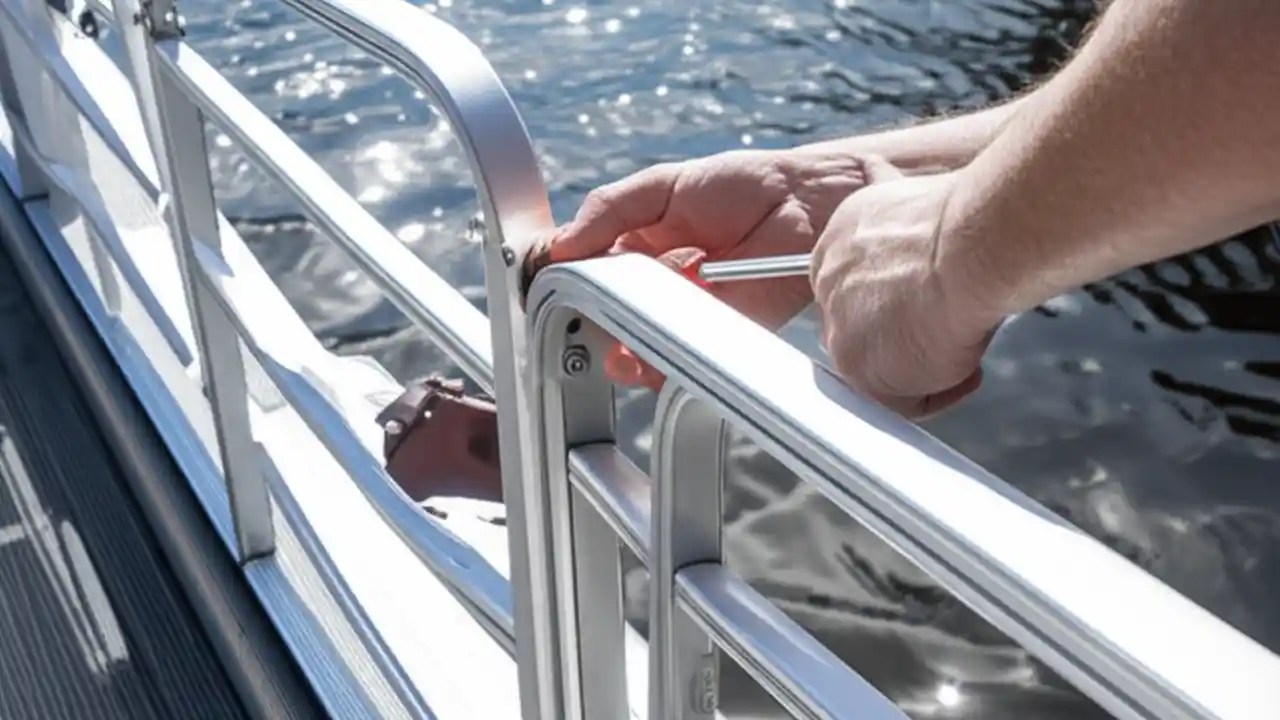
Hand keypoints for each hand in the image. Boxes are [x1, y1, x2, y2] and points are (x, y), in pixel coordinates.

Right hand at [542, 149, 870, 330]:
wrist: (806, 203)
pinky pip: (675, 359)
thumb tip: (560, 244)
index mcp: (638, 247)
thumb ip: (610, 210)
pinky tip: (636, 358)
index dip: (561, 282)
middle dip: (583, 319)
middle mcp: (655, 286)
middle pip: (603, 314)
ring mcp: (682, 315)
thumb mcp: (663, 185)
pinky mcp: (714, 337)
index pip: (586, 272)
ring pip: (633, 342)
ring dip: (614, 347)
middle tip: (566, 314)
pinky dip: (652, 365)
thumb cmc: (743, 185)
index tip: (539, 287)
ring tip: (604, 340)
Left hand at [810, 165, 998, 417]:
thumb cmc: (968, 228)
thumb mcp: (929, 218)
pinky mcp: (860, 369)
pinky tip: (968, 370)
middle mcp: (829, 280)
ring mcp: (839, 328)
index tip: (923, 307)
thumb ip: (912, 245)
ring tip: (963, 347)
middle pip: (860, 325)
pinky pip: (901, 402)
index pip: (856, 284)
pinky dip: (942, 393)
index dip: (894, 302)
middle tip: (944, 333)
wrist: (969, 248)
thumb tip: (931, 257)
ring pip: (878, 365)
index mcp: (842, 237)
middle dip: (901, 335)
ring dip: (921, 364)